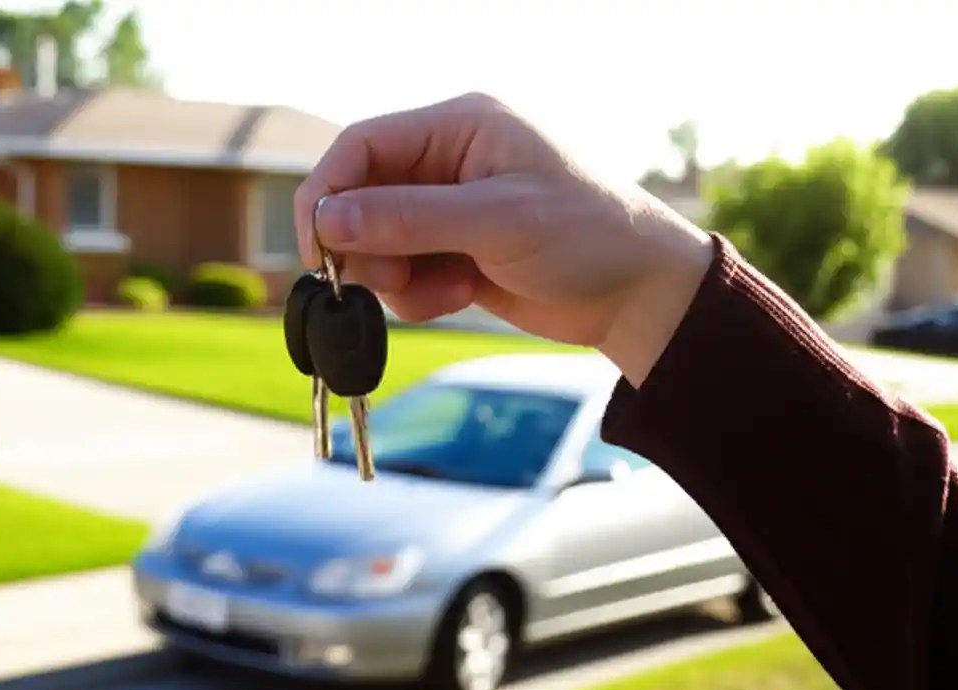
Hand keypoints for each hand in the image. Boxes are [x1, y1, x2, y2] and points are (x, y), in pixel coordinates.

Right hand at [294, 92, 714, 385]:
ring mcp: (450, 208)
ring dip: (397, 276)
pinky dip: (420, 293)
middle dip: (366, 246)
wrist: (641, 296)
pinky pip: (404, 273)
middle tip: (390, 280)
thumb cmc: (588, 237)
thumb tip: (326, 221)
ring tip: (449, 289)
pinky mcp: (455, 250)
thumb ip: (407, 219)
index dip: (328, 193)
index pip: (363, 145)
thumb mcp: (497, 222)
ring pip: (377, 243)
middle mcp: (448, 160)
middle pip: (362, 197)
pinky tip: (464, 294)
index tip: (317, 249)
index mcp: (460, 126)